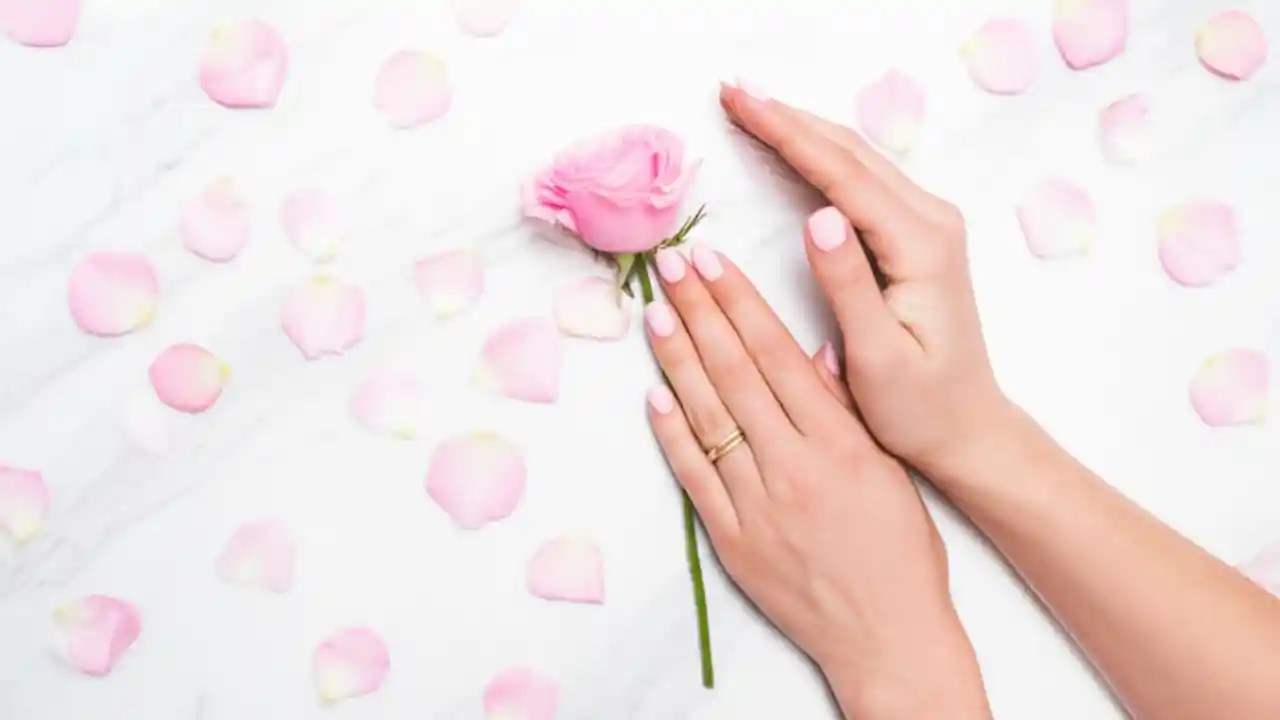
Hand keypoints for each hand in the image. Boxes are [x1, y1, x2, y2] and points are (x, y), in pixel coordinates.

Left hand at [643, 245, 989, 718]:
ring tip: (655, 312)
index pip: (777, 354)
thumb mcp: (888, 469)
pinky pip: (694, 477)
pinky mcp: (731, 541)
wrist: (889, 636)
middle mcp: (793, 466)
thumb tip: (813, 352)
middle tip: (670, 265)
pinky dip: (672, 435)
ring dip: (678, 359)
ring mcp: (756, 504)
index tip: (712, 261)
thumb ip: (846, 411)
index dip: (739, 301)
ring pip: (707, 416)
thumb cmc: (901, 553)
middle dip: (699, 310)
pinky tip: (654, 394)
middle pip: (735, 372)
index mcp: (840, 443)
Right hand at [720, 84, 1011, 482]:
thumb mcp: (878, 356)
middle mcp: (931, 222)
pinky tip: (795, 145)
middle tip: (732, 92)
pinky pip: (862, 179)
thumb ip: (848, 284)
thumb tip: (818, 216)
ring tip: (752, 107)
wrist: (967, 429)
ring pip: (857, 158)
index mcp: (920, 245)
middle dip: (788, 117)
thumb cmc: (918, 407)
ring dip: (803, 130)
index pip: (842, 172)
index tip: (740, 103)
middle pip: (851, 150)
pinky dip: (821, 155)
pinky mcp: (917, 237)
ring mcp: (928, 225)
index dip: (787, 133)